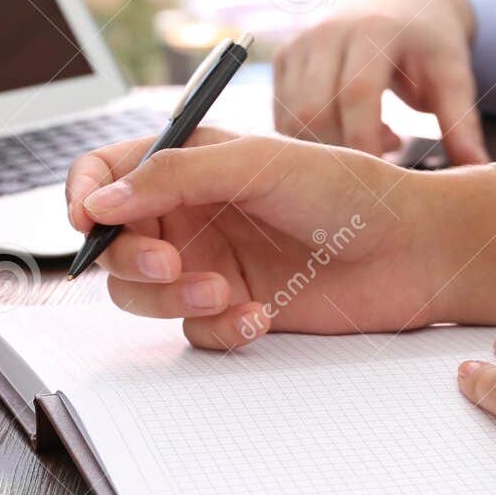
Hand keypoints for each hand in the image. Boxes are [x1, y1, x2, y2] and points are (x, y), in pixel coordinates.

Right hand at [65, 129, 495, 349]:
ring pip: (143, 294)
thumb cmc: (347, 190)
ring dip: (173, 299)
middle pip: (114, 244)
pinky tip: (260, 315)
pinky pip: (192, 331)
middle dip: (132, 259)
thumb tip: (100, 200)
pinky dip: (217, 328)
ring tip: (224, 291)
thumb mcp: (256, 163)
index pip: (104, 174)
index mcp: (187, 163)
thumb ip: (173, 175)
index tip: (87, 221)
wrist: (412, 251)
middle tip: (170, 264)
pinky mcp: (233, 308)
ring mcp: (208, 263)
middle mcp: (189, 213)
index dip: (83, 197)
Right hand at [273, 0, 488, 163]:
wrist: (407, 6)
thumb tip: (479, 171)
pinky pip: (282, 112)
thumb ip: (462, 123)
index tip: (380, 183)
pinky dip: (307, 138)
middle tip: (367, 180)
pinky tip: (344, 136)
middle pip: (313, 108)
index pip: (356, 95)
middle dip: (335, 155)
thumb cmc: (433, 48)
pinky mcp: (285, 56)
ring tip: (365, 150)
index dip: (363, 143)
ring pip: (291, 115)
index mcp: (375, 29)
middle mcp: (329, 29)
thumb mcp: (454, 78)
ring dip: (321, 149)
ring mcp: (301, 40)